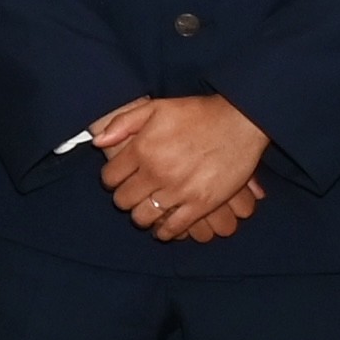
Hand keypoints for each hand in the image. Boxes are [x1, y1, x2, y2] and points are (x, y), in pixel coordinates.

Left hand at [90, 93, 270, 242]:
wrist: (240, 121)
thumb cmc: (198, 113)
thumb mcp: (156, 107)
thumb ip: (123, 123)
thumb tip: (98, 142)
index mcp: (142, 149)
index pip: (110, 178)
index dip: (112, 179)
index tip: (119, 178)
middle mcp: (157, 172)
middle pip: (123, 200)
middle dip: (124, 198)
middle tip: (132, 194)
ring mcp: (179, 191)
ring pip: (143, 217)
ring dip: (141, 215)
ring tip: (146, 209)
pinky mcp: (201, 204)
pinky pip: (173, 228)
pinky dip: (164, 232)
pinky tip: (163, 228)